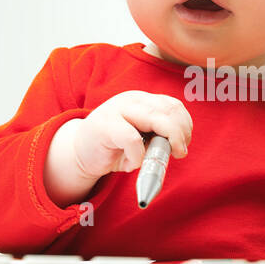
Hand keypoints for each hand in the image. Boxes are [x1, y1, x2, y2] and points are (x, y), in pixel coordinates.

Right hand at [69, 90, 192, 178]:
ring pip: (156, 120)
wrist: (79, 154)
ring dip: (166, 142)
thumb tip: (178, 147)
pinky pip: (132, 139)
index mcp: (143, 100)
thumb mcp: (141, 140)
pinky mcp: (104, 125)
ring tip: (158, 157)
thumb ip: (159, 137)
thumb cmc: (114, 149)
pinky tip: (132, 163)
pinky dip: (138, 155)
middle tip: (178, 153)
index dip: (185, 125)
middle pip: (169, 111)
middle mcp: (132, 100)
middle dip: (180, 134)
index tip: (184, 143)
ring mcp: (117, 109)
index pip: (173, 105)